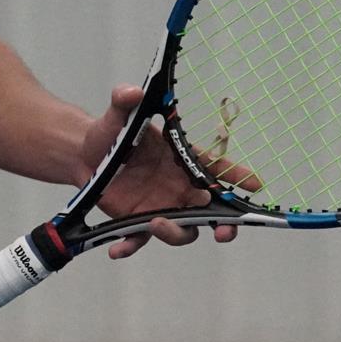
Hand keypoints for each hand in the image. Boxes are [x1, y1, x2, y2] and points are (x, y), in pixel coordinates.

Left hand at [78, 84, 261, 258]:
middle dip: (224, 224)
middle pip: (211, 210)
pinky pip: (139, 239)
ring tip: (156, 223)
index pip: (216, 168)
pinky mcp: (137, 221)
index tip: (255, 184)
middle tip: (225, 232)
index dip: (238, 176)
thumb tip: (131, 91)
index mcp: (181, 160)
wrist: (85, 155)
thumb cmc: (110, 133)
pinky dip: (131, 246)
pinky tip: (117, 250)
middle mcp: (178, 187)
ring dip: (175, 232)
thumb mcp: (116, 116)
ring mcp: (161, 207)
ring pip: (183, 229)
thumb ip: (124, 102)